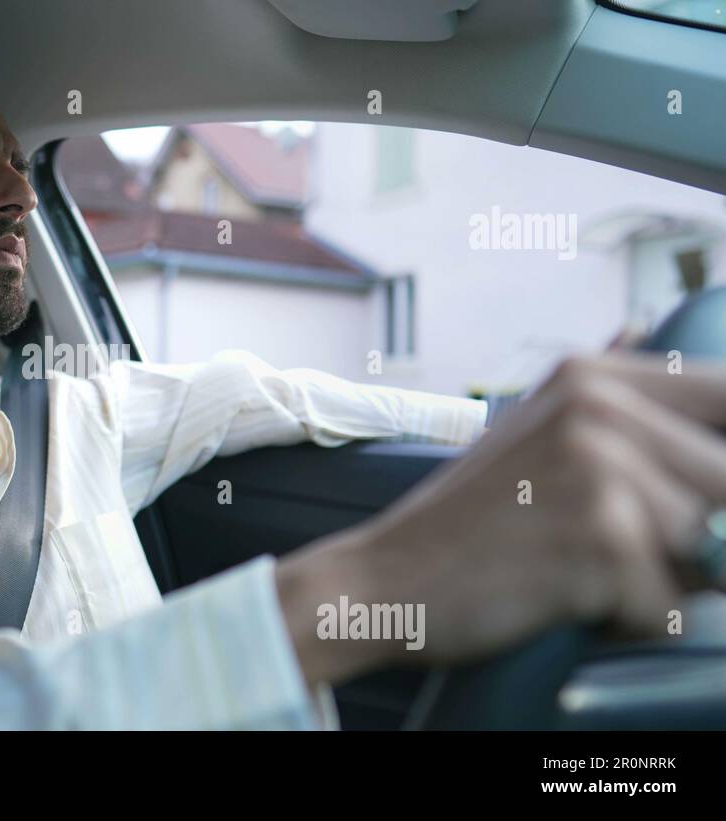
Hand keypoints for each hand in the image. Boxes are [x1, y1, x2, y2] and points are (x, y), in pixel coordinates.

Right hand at [275, 352, 725, 687]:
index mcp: (592, 378)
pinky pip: (671, 604)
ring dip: (663, 584)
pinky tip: (564, 602)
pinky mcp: (600, 536)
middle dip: (703, 538)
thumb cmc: (465, 524)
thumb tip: (642, 323)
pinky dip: (629, 622)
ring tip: (583, 576)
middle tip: (616, 554)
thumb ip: (604, 388)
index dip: (723, 465)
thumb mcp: (531, 431)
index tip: (701, 502)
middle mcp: (600, 408)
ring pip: (712, 549)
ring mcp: (600, 468)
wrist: (383, 582)